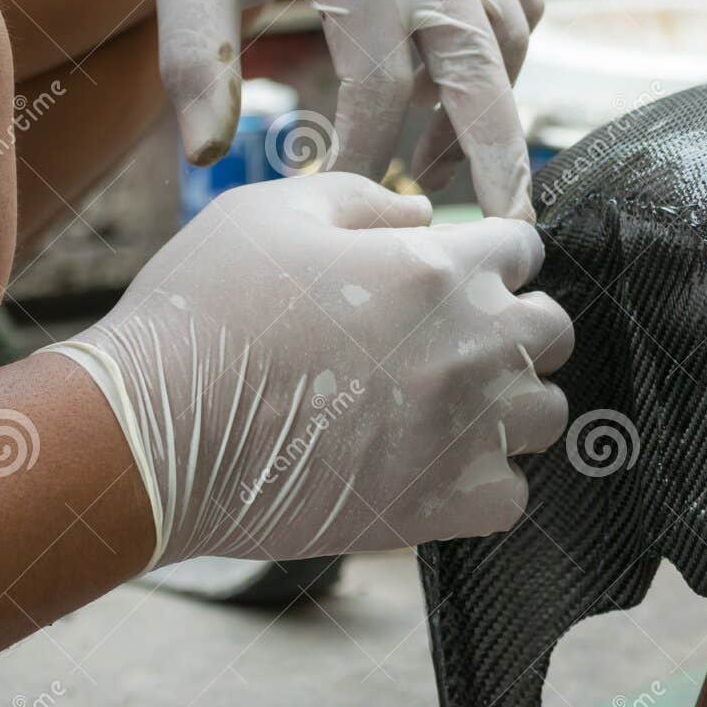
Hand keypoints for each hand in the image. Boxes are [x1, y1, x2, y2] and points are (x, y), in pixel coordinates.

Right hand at [38, 173, 571, 567]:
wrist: (152, 437)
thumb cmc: (203, 315)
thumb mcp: (273, 212)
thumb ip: (365, 201)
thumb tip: (424, 215)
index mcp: (442, 267)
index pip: (525, 248)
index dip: (492, 258)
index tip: (460, 278)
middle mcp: (474, 346)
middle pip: (554, 330)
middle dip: (518, 327)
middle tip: (458, 343)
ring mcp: (468, 430)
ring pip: (545, 414)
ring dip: (510, 407)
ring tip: (451, 410)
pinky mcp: (446, 506)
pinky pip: (512, 494)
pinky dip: (485, 484)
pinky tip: (437, 469)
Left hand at [110, 0, 542, 216]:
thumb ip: (194, 61)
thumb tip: (206, 159)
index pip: (380, 90)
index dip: (361, 154)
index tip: (340, 198)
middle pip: (484, 76)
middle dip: (495, 161)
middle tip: (508, 232)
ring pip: (511, 43)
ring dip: (489, 107)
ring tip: (435, 159)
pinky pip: (523, 1)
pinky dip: (506, 52)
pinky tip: (459, 79)